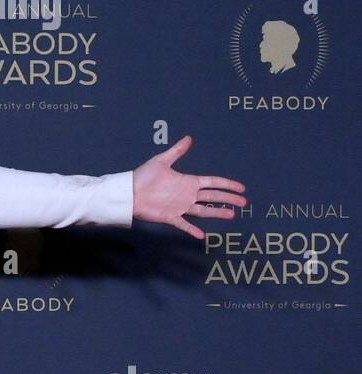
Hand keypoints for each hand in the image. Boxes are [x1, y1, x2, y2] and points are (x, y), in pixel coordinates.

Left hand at [130, 135, 248, 239]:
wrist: (129, 193)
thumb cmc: (144, 176)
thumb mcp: (162, 161)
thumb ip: (177, 150)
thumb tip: (189, 138)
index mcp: (189, 181)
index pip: (213, 182)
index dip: (227, 184)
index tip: (241, 188)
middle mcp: (187, 194)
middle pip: (213, 197)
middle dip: (228, 199)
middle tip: (244, 202)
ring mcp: (180, 207)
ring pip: (204, 211)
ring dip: (218, 213)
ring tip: (232, 215)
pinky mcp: (170, 217)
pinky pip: (184, 225)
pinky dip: (192, 230)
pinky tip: (202, 236)